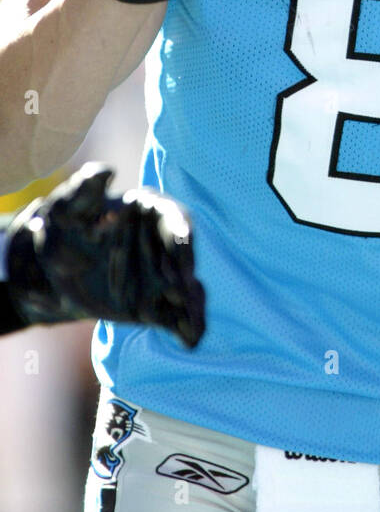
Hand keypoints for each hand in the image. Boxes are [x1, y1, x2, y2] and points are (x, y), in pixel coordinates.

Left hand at [5, 165, 205, 347]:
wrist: (54, 275)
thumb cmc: (65, 231)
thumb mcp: (66, 210)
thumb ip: (83, 189)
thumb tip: (106, 171)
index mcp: (151, 213)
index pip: (175, 218)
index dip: (181, 230)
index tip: (184, 241)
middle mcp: (164, 246)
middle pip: (185, 257)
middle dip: (186, 271)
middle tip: (181, 286)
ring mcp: (163, 277)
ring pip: (188, 289)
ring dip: (193, 304)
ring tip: (193, 320)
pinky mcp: (157, 306)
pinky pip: (178, 318)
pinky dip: (188, 328)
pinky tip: (190, 340)